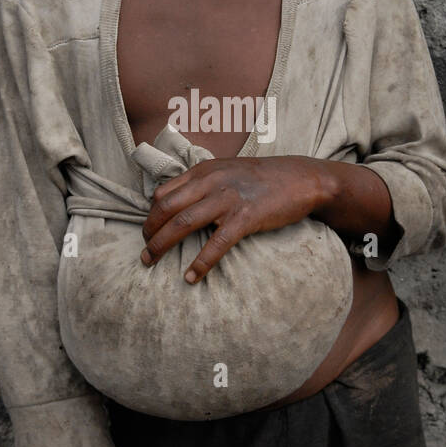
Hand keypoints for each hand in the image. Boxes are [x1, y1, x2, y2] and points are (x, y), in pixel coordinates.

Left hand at [140, 155, 330, 282]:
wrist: (301, 178)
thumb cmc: (264, 178)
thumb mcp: (227, 170)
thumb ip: (204, 182)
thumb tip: (180, 202)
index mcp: (204, 171)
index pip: (164, 193)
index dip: (151, 214)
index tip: (148, 231)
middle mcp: (211, 181)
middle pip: (167, 208)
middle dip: (149, 232)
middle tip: (144, 251)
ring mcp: (228, 199)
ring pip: (183, 223)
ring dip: (162, 245)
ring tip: (150, 261)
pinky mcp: (246, 217)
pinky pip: (217, 243)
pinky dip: (201, 262)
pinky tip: (191, 276)